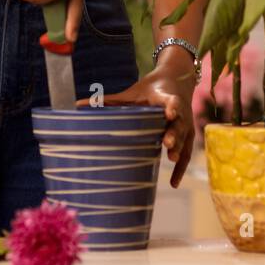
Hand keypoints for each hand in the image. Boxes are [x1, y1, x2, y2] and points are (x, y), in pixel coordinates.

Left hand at [85, 50, 196, 187]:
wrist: (176, 81)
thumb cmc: (150, 90)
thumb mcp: (131, 92)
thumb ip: (107, 100)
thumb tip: (77, 104)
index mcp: (166, 98)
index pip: (171, 101)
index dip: (171, 107)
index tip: (170, 112)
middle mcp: (180, 112)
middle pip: (178, 124)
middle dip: (173, 133)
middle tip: (166, 143)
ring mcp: (185, 125)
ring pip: (183, 139)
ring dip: (178, 149)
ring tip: (171, 159)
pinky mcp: (187, 136)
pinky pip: (185, 154)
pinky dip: (180, 168)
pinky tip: (174, 184)